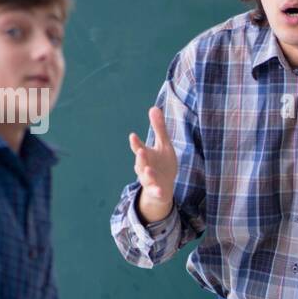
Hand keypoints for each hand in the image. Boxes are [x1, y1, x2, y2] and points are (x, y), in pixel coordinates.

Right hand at [128, 107, 177, 222]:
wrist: (164, 186)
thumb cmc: (162, 163)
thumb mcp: (163, 145)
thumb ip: (158, 128)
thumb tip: (153, 107)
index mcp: (146, 154)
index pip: (138, 147)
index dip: (135, 142)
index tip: (133, 136)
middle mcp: (144, 166)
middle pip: (141, 161)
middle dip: (140, 157)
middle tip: (141, 151)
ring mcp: (149, 179)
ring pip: (146, 176)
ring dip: (147, 173)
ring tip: (148, 169)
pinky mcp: (156, 189)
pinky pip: (155, 191)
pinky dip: (156, 191)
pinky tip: (160, 190)